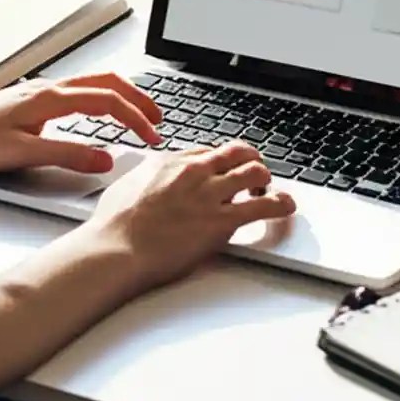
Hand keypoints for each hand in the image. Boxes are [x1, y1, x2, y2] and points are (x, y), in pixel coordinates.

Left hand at [0, 73, 161, 172]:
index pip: (107, 101)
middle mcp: (48, 89)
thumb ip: (68, 155)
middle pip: (106, 82)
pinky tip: (97, 117)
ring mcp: (39, 93)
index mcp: (51, 98)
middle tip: (158, 117)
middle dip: (137, 97)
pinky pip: (77, 93)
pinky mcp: (31, 103)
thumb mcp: (23, 153)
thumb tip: (105, 159)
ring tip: (136, 114)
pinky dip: (99, 100)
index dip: (135, 118)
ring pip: (92, 85)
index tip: (151, 136)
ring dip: (119, 96)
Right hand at [85, 142, 296, 288]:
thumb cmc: (113, 227)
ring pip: (256, 172)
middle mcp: (194, 171)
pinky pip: (265, 206)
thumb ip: (145, 180)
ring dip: (265, 182)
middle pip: (237, 152)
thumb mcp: (126, 187)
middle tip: (252, 178)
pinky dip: (282, 204)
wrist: (116, 250)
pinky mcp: (222, 221)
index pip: (209, 151)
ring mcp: (210, 194)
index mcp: (170, 161)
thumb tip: (146, 183)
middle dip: (249, 162)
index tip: (225, 173)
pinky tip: (286, 207)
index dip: (222, 163)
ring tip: (267, 194)